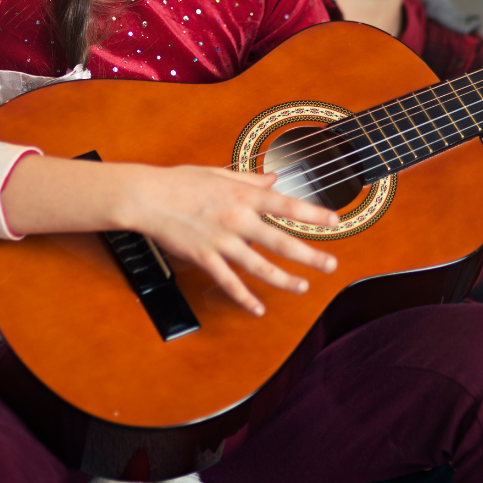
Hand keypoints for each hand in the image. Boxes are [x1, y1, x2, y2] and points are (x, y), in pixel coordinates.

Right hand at [118, 164, 338, 316]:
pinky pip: (229, 282)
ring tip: (303, 287)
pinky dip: (245, 298)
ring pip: (259, 266)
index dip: (312, 215)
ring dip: (284, 279)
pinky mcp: (204, 257)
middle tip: (331, 265)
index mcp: (242, 195)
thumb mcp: (219, 173)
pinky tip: (259, 309)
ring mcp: (221, 241)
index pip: (285, 205)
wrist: (147, 197)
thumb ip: (249, 179)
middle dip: (309, 255)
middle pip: (280, 241)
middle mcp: (236, 219)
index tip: (335, 222)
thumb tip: (274, 179)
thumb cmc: (181, 181)